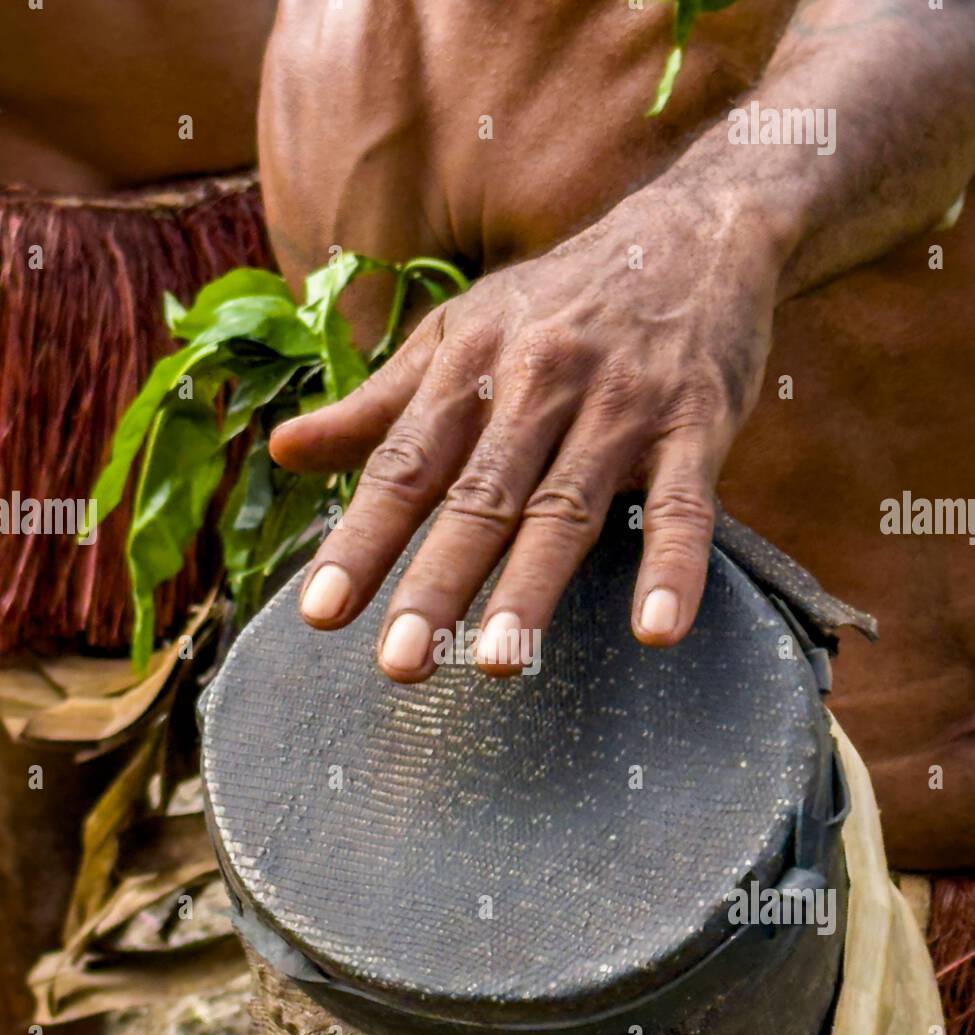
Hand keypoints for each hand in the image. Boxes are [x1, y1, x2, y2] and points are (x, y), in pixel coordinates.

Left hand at [270, 184, 785, 680]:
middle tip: (402, 663)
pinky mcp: (696, 422)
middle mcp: (537, 382)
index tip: (321, 615)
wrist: (693, 231)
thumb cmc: (559, 301)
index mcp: (468, 366)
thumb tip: (282, 452)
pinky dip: (673, 566)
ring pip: (568, 506)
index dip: (361, 539)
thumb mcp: (458, 334)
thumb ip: (377, 405)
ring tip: (501, 663)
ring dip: (533, 586)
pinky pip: (682, 505)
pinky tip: (657, 629)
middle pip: (480, 496)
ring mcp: (619, 404)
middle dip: (438, 580)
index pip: (404, 464)